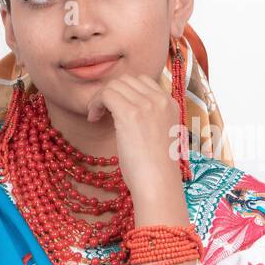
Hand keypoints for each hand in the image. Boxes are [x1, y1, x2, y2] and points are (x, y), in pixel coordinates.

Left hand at [85, 73, 183, 203]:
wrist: (158, 184)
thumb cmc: (155, 170)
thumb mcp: (158, 136)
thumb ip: (149, 119)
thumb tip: (123, 109)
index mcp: (171, 104)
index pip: (143, 81)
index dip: (124, 92)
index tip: (114, 109)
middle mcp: (161, 100)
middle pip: (127, 80)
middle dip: (111, 92)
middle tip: (102, 112)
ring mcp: (147, 105)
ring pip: (115, 85)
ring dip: (100, 98)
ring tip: (96, 116)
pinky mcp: (130, 113)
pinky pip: (105, 94)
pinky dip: (95, 103)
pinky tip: (93, 119)